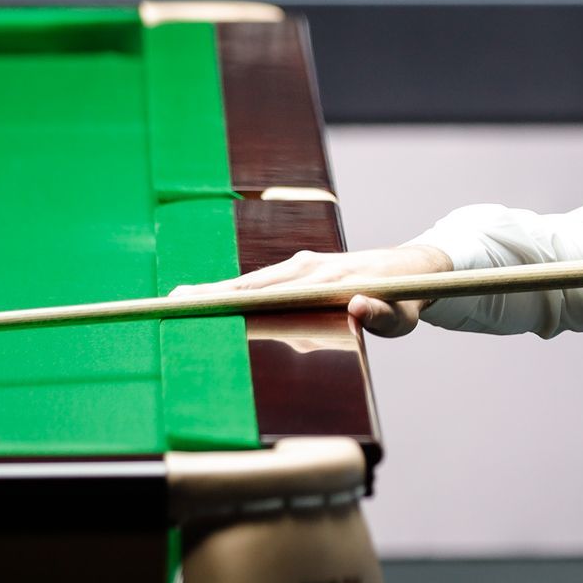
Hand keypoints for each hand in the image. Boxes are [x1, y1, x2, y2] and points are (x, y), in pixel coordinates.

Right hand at [172, 244, 452, 336]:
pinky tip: (210, 298)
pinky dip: (234, 288)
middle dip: (207, 294)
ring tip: (176, 302)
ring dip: (215, 290)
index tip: (198, 303)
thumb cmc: (407, 299)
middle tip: (167, 304)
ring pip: (250, 280)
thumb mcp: (403, 316)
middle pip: (248, 284)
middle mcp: (308, 268)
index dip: (231, 299)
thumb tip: (357, 307)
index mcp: (325, 281)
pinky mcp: (302, 267)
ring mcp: (303, 266)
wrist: (415, 268)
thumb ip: (382, 316)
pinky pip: (262, 280)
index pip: (268, 293)